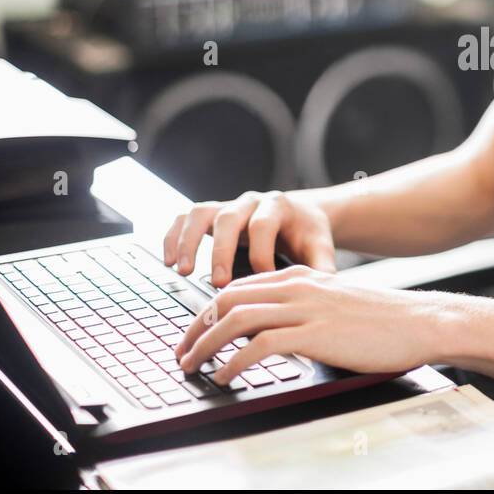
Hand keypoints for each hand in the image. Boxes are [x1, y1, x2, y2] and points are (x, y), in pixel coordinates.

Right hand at [161, 190, 336, 287]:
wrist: (302, 215)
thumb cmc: (308, 235)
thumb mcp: (320, 248)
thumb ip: (322, 267)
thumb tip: (326, 292)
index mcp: (278, 206)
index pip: (264, 226)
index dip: (261, 255)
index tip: (262, 281)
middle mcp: (250, 201)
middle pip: (229, 217)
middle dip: (221, 250)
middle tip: (218, 282)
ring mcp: (228, 205)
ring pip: (201, 213)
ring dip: (188, 241)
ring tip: (181, 270)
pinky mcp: (211, 214)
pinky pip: (185, 217)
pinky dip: (173, 236)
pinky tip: (167, 261)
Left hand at [174, 266, 451, 382]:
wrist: (419, 321)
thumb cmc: (383, 320)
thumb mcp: (336, 304)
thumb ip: (305, 310)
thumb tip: (276, 334)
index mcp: (301, 276)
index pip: (239, 287)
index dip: (208, 311)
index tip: (195, 334)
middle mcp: (297, 286)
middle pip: (227, 299)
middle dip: (196, 327)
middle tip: (182, 353)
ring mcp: (305, 308)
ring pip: (236, 319)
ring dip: (205, 344)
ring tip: (192, 366)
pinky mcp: (314, 333)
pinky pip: (260, 345)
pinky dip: (234, 361)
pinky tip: (225, 376)